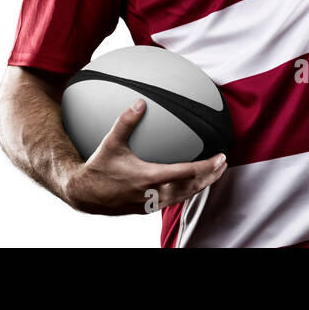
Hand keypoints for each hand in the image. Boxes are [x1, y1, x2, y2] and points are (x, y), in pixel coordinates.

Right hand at [61, 98, 228, 215]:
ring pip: (183, 196)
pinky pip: (172, 201)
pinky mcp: (146, 208)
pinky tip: (191, 184)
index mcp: (148, 177)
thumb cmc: (98, 167)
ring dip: (201, 186)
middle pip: (189, 187)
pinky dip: (186, 192)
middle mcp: (152, 193)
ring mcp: (150, 203)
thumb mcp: (110, 142)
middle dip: (209, 176)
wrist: (84, 194)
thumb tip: (140, 101)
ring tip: (215, 175)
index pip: (184, 173)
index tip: (219, 157)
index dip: (205, 167)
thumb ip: (126, 121)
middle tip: (224, 164)